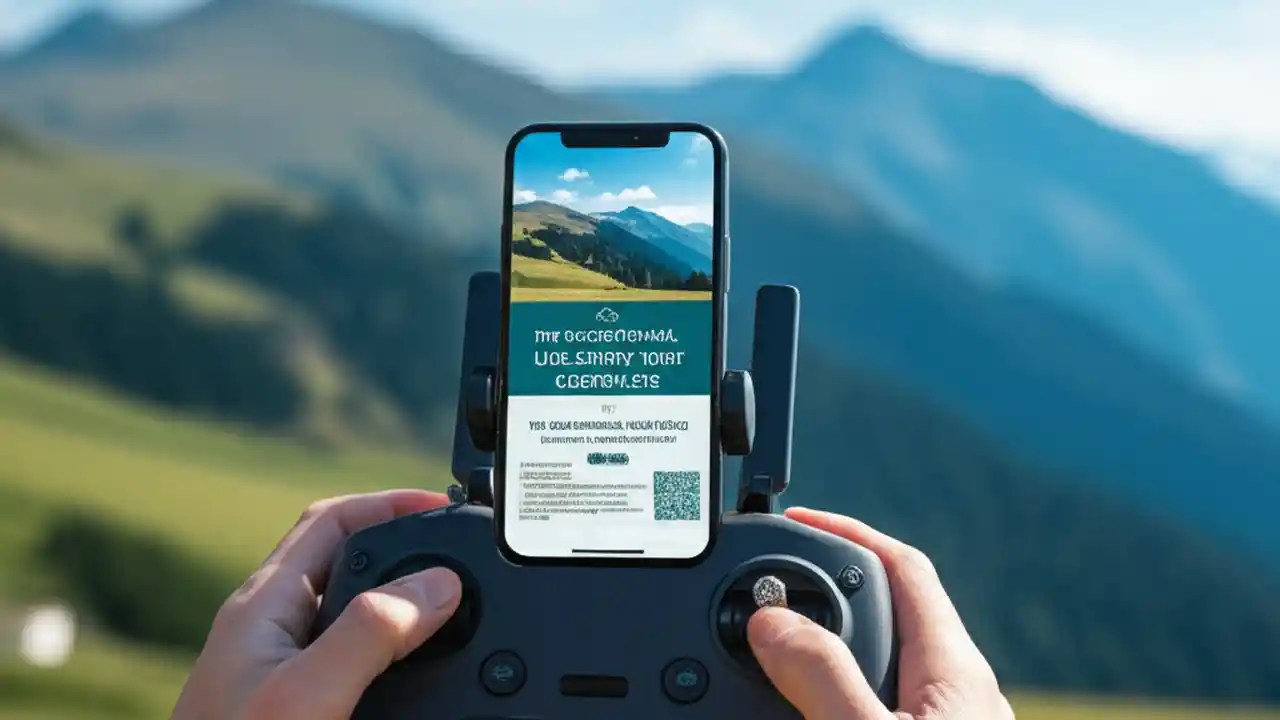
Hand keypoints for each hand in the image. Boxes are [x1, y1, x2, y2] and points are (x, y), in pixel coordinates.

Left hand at [171, 490, 461, 719]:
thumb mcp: (307, 692)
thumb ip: (370, 632)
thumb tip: (437, 585)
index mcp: (262, 606)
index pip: (330, 522)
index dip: (389, 504)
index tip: (445, 510)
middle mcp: (269, 631)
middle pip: (344, 560)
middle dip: (403, 547)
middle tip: (457, 555)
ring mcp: (277, 670)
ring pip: (350, 611)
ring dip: (400, 599)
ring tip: (450, 605)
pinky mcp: (290, 706)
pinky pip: (350, 657)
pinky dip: (392, 648)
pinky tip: (417, 666)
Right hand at [748, 508, 1013, 719]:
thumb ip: (823, 675)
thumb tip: (773, 621)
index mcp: (954, 670)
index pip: (905, 565)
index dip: (848, 530)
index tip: (796, 520)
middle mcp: (961, 694)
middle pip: (891, 611)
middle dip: (829, 592)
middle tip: (770, 596)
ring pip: (886, 664)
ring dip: (831, 649)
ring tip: (777, 658)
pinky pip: (883, 701)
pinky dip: (838, 690)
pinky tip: (810, 707)